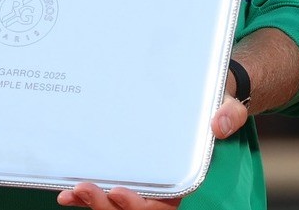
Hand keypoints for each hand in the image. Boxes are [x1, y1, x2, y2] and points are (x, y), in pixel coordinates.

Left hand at [57, 92, 248, 207]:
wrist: (211, 100)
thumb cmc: (219, 106)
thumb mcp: (228, 107)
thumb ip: (229, 116)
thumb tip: (220, 123)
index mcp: (190, 186)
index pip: (163, 208)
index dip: (139, 206)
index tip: (118, 192)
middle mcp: (166, 193)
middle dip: (106, 207)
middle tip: (83, 188)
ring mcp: (146, 188)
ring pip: (117, 209)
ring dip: (93, 205)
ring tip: (71, 193)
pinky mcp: (131, 179)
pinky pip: (109, 198)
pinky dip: (89, 199)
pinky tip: (68, 194)